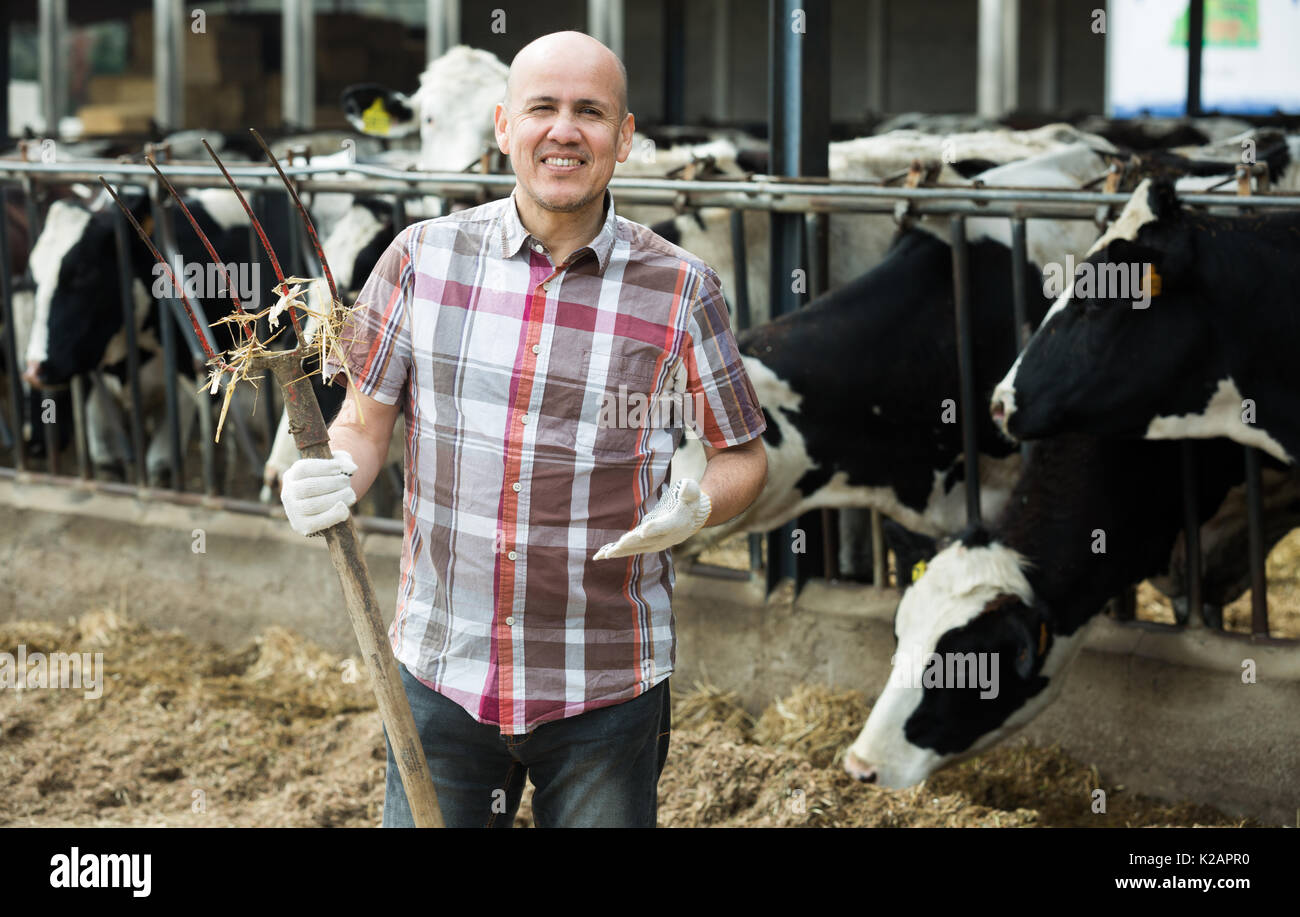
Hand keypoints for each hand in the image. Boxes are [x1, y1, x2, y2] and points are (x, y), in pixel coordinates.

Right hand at [280, 450, 357, 535]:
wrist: (326, 506)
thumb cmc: (330, 481)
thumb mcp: (335, 467)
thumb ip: (344, 461)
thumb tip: (351, 468)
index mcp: (292, 475)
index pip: (303, 469)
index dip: (323, 467)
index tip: (339, 469)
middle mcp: (287, 493)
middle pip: (308, 487)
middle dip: (333, 483)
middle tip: (347, 482)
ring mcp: (293, 511)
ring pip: (313, 505)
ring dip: (337, 498)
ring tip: (349, 493)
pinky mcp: (301, 526)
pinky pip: (316, 523)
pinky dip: (333, 515)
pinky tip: (344, 508)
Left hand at [593, 479, 711, 559]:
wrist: (692, 519)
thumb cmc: (689, 500)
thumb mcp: (692, 491)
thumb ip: (689, 490)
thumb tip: (685, 487)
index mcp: (676, 523)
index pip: (664, 527)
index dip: (654, 529)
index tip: (643, 531)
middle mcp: (665, 537)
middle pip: (646, 540)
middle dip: (631, 543)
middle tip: (617, 545)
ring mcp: (655, 543)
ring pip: (636, 548)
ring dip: (619, 551)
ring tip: (603, 554)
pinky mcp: (646, 544)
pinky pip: (631, 549)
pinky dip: (617, 551)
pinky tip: (602, 554)